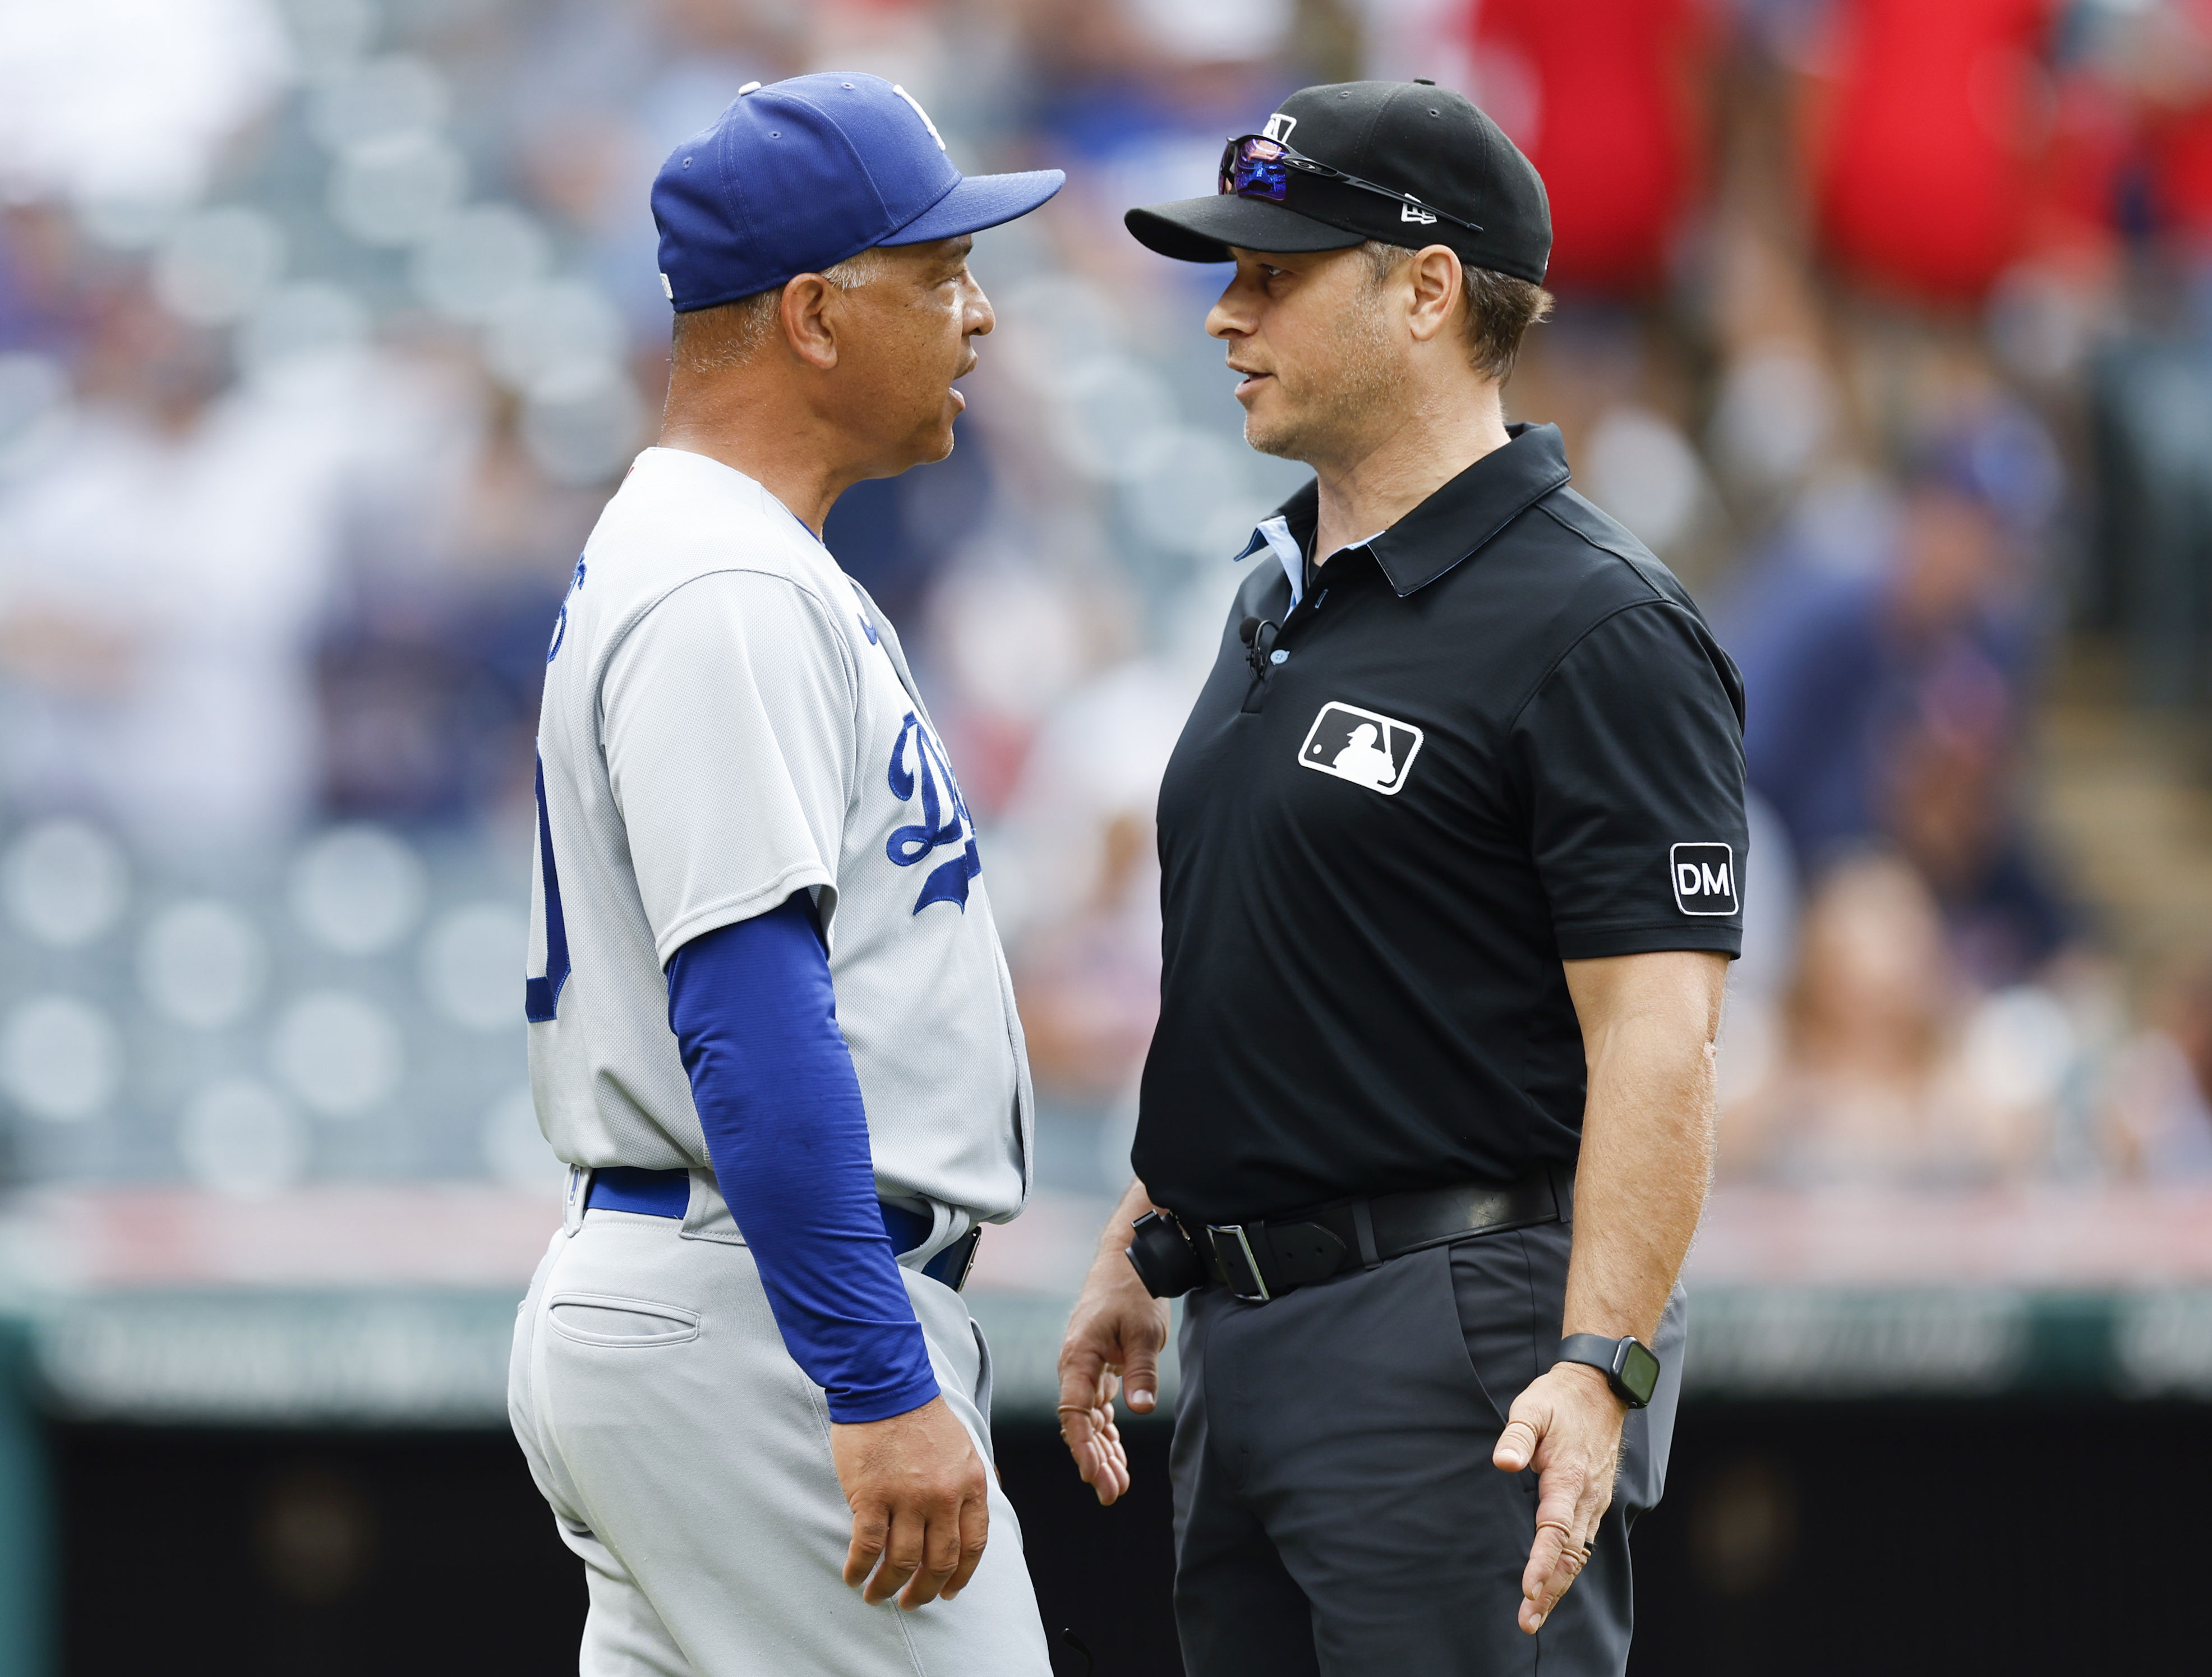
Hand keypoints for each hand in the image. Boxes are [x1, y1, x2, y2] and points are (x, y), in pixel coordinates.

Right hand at [829, 1395, 989, 1608]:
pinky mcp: (872, 1496)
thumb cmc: (920, 1414)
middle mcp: (944, 1496)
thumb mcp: (962, 1447)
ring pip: (902, 1562)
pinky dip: (859, 1569)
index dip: (960, 1576)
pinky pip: (867, 1547)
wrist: (885, 1384)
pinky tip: (852, 1576)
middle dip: (924, 1591)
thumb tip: (968, 1520)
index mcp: (969, 1483)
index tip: (948, 1593)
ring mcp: (908, 1497)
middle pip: (939, 1561)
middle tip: (911, 1603)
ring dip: (888, 1586)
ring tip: (876, 1596)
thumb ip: (966, 1483)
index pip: (973, 1544)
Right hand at [1056, 1244, 1169, 1505]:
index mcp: (1078, 1357)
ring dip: (1102, 1451)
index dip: (1083, 1447)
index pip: (1073, 1412)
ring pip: (1090, 1419)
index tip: (1094, 1474)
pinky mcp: (1100, 1365)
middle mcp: (1076, 1365)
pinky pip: (1100, 1407)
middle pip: (1080, 1423)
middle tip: (1112, 1493)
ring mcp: (1087, 1367)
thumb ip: (1141, 1371)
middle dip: (1095, 1460)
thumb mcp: (1143, 1331)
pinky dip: (1109, 1432)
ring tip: (1117, 1486)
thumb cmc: (1132, 1290)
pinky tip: (1117, 1456)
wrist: (1129, 1260)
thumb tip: (1141, 1408)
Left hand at [1492, 1362, 1625, 1633]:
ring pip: (1578, 1553)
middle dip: (1550, 1590)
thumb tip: (1504, 1463)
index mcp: (1568, 1476)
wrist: (1600, 1388)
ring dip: (1559, 1585)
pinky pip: (1583, 1542)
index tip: (1528, 1589)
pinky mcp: (1594, 1501)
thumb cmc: (1560, 1399)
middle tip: (1527, 1621)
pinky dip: (1569, 1567)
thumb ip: (1516, 1435)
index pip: (1555, 1530)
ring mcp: (1594, 1501)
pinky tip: (1555, 1582)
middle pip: (1569, 1554)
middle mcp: (1586, 1496)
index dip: (1542, 1562)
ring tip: (1537, 1614)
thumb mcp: (1532, 1407)